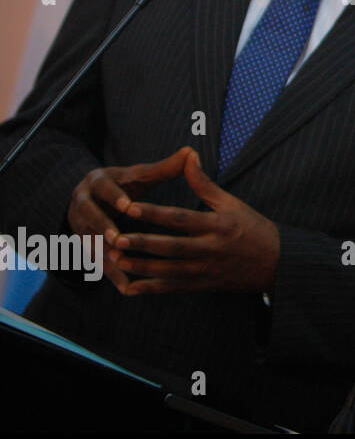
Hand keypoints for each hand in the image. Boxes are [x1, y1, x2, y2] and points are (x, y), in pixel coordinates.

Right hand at [67, 147, 190, 294]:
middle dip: (102, 225)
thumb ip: (163, 167)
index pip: (104, 187)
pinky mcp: (83, 243)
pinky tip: (126, 287)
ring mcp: (79, 223)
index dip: (114, 196)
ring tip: (120, 263)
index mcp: (98, 181)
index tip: (128, 205)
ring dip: (102, 251)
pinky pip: (95, 260)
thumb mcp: (139, 175)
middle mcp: (83, 201)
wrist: (92, 197)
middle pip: (89, 214)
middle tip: (116, 238)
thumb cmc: (124, 185)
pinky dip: (110, 272)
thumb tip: (190, 151)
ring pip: (89, 239)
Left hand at [109, 147, 280, 295]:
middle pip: (171, 247)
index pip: (180, 218)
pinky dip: (152, 289)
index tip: (130, 208)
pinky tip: (131, 287)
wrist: (277, 263)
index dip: (154, 213)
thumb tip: (188, 155)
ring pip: (168, 271)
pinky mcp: (204, 286)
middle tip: (114, 239)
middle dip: (142, 244)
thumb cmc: (253, 228)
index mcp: (218, 226)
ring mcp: (207, 270)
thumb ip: (204, 183)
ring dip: (141, 267)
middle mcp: (211, 249)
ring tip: (116, 260)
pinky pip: (173, 288)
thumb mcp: (232, 203)